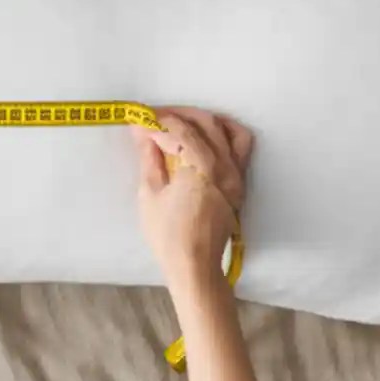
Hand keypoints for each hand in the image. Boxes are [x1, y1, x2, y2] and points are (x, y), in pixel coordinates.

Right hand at [132, 107, 252, 288]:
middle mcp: (224, 165)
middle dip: (178, 115)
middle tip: (155, 117)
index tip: (138, 120)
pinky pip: (241, 147)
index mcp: (200, 167)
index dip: (156, 122)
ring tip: (183, 121)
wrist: (194, 265)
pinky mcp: (239, 183)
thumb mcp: (149, 194)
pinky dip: (226, 133)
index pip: (178, 130)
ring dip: (203, 119)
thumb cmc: (167, 234)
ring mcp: (236, 173)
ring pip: (226, 130)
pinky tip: (210, 134)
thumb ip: (149, 158)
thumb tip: (143, 132)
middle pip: (204, 123)